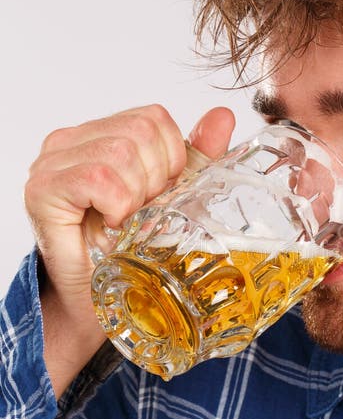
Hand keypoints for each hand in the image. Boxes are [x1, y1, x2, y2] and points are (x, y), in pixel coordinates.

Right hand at [24, 104, 234, 393]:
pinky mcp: (43, 188)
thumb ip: (195, 157)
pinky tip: (109, 225)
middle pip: (140, 131)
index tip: (158, 197)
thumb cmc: (126, 252)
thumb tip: (223, 116)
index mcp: (101, 134)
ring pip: (121, 152)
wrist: (94, 301)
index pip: (153, 118)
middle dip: (155, 180)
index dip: (170, 160)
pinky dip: (116, 205)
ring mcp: (52, 161)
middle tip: (138, 214)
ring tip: (123, 221)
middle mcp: (71, 140)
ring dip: (135, 196)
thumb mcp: (169, 198)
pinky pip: (97, 178)